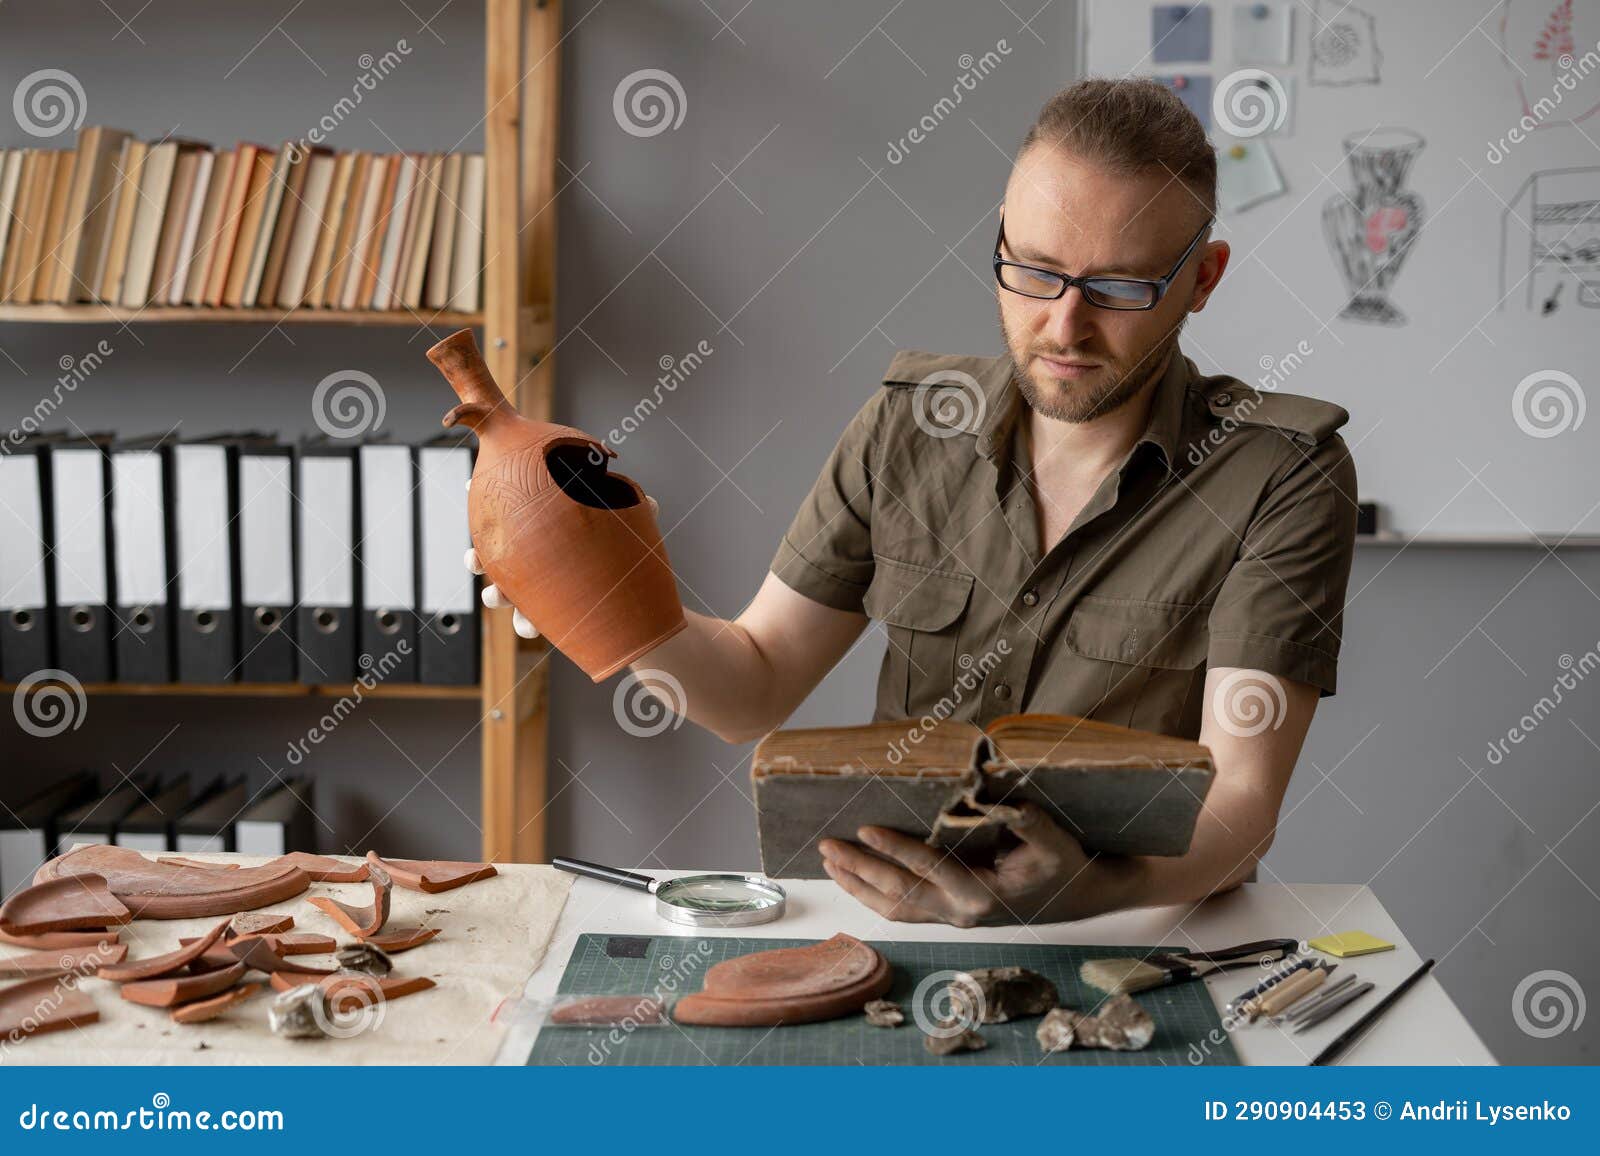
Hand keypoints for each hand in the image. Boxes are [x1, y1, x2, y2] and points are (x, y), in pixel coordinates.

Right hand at [463, 479, 658, 639]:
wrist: (639, 596)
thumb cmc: (627, 549)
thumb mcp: (631, 527)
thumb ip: (639, 514)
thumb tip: (651, 504)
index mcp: (544, 524)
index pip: (509, 506)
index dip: (485, 491)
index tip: (470, 481)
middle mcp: (534, 554)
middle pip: (494, 552)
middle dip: (479, 556)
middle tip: (475, 560)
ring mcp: (537, 585)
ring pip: (503, 591)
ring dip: (495, 595)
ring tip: (496, 597)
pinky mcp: (547, 613)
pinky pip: (527, 621)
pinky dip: (526, 624)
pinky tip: (530, 626)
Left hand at [817, 804, 1115, 926]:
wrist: (1078, 895)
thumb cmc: (1064, 863)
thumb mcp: (1054, 839)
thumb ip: (1026, 820)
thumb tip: (994, 791)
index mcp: (982, 895)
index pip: (928, 869)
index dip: (895, 849)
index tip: (865, 829)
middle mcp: (961, 913)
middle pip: (899, 893)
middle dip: (860, 869)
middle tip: (828, 845)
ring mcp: (952, 918)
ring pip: (895, 908)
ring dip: (859, 885)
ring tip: (828, 862)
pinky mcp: (949, 914)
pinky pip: (904, 911)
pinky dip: (873, 896)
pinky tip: (853, 879)